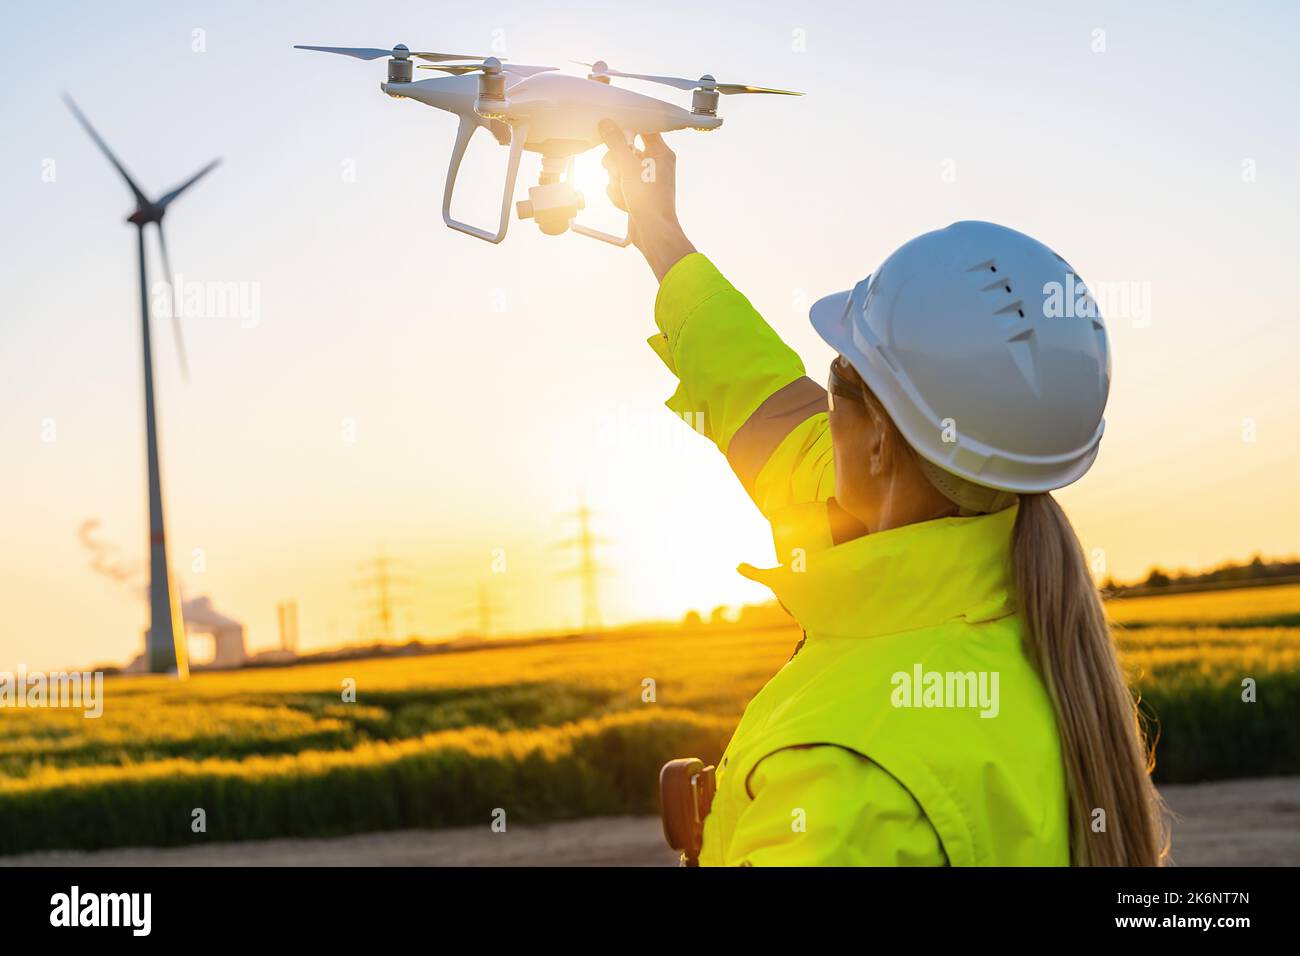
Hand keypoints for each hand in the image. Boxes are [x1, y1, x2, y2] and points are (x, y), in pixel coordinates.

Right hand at [598, 119, 696, 281]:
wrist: (653, 232)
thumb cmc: (650, 200)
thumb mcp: (629, 166)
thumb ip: (616, 143)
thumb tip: (607, 124)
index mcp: (660, 153)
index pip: (644, 128)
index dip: (627, 127)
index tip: (613, 129)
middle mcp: (655, 164)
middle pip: (625, 150)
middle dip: (615, 162)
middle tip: (616, 170)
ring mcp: (645, 180)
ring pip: (619, 169)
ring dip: (615, 180)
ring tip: (623, 190)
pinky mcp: (637, 193)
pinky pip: (619, 185)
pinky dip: (617, 193)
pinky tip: (624, 202)